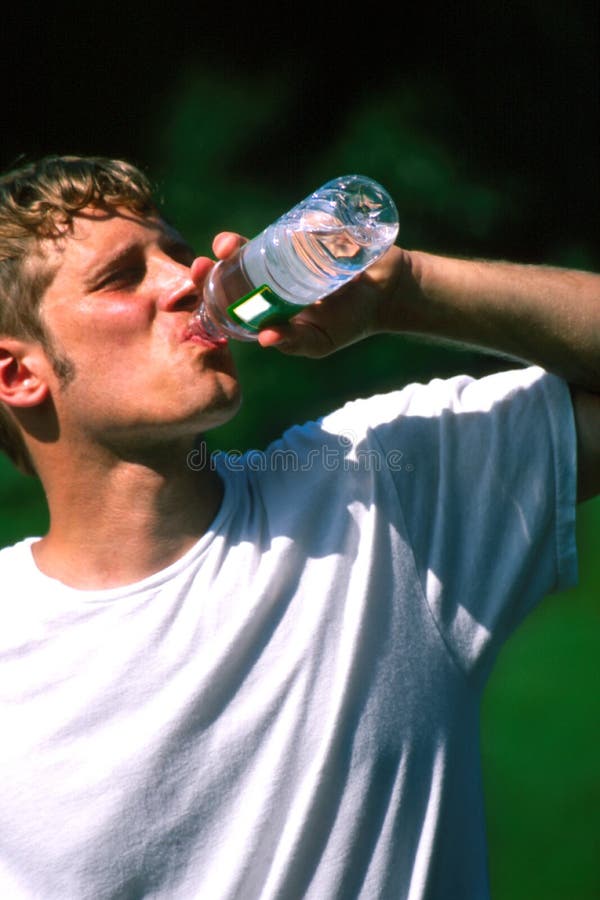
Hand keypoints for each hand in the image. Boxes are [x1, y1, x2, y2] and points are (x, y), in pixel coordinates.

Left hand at [191, 232, 412, 357]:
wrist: (387, 291)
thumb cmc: (350, 321)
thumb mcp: (320, 340)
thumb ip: (293, 341)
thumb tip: (264, 338)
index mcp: (268, 300)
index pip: (232, 294)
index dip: (210, 288)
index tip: (198, 285)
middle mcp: (273, 273)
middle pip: (235, 265)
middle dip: (216, 261)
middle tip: (206, 262)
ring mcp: (289, 251)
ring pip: (253, 245)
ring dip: (235, 244)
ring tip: (227, 246)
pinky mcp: (309, 232)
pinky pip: (286, 226)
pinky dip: (272, 228)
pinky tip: (262, 234)